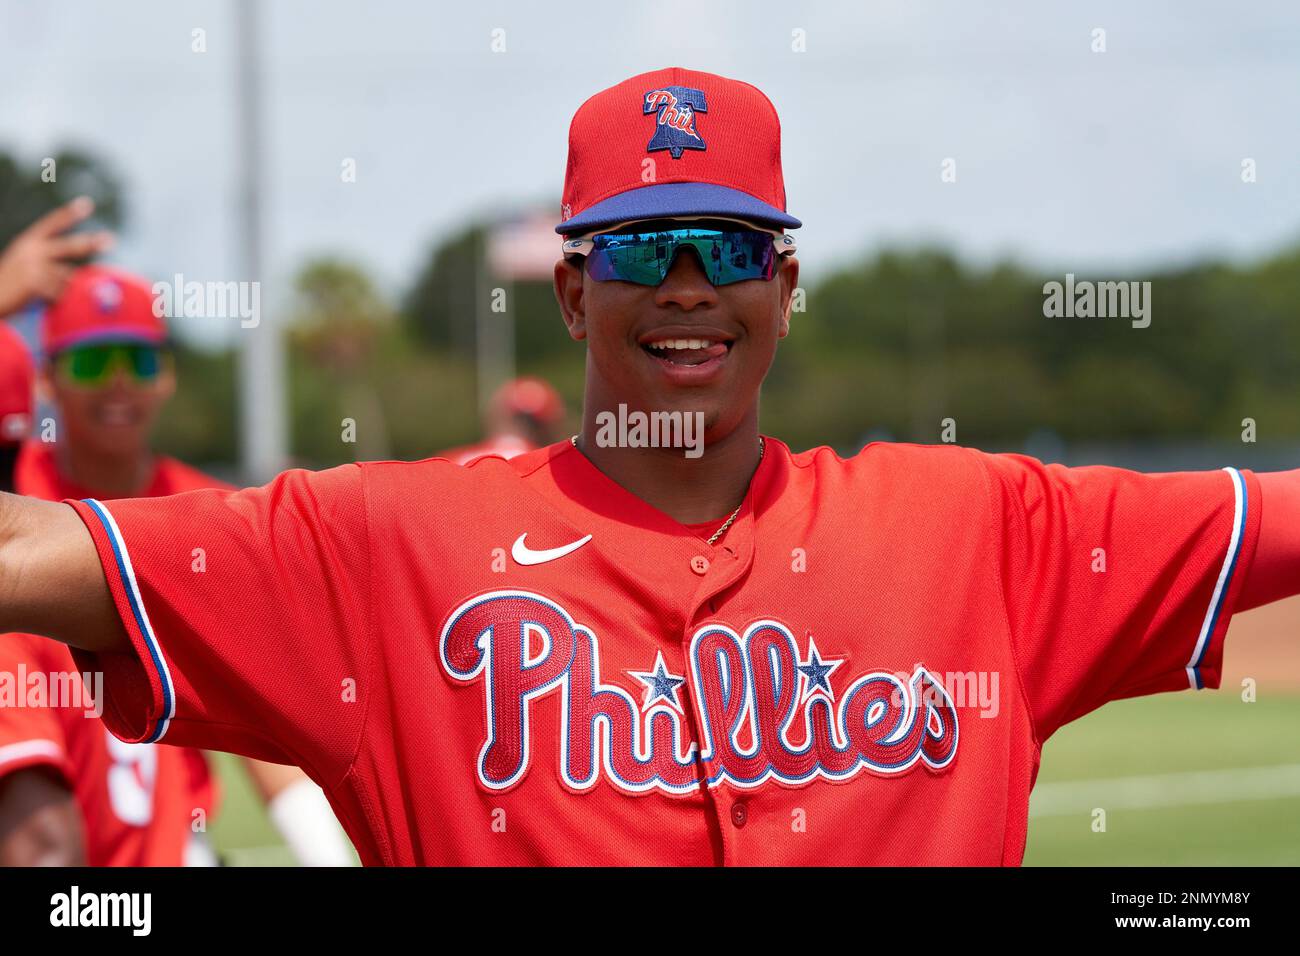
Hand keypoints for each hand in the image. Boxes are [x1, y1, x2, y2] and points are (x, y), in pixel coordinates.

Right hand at [0, 197, 114, 317]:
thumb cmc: (9, 283)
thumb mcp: (23, 263)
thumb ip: (46, 262)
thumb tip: (75, 276)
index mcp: (28, 241)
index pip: (52, 224)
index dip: (69, 214)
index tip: (87, 203)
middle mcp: (31, 250)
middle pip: (69, 246)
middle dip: (90, 243)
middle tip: (111, 239)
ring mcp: (33, 265)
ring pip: (66, 277)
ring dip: (60, 288)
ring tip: (40, 292)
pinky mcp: (35, 282)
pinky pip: (59, 293)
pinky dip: (55, 299)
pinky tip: (39, 300)